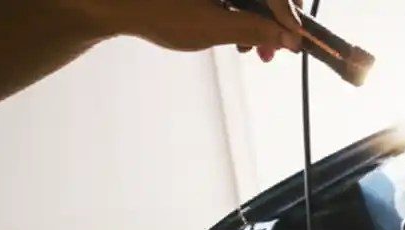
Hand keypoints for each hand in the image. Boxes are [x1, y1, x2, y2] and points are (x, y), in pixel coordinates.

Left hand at [85, 0, 303, 59]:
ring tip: (249, 48)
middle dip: (273, 20)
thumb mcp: (212, 26)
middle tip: (272, 51)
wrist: (110, 1)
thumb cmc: (156, 10)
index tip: (295, 41)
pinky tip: (234, 33)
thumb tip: (289, 38)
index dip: (288, 15)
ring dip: (256, 20)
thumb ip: (256, 29)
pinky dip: (238, 11)